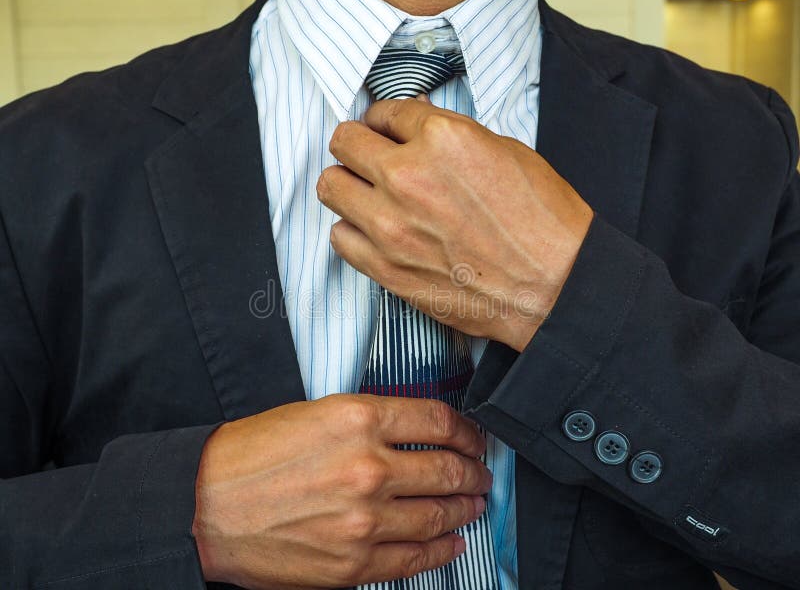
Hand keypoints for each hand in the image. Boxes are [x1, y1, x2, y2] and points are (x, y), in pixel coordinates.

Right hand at [192, 394, 491, 588]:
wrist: (207, 505)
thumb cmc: (252, 455)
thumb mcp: (315, 414)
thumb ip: (370, 422)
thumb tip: (415, 435)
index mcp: (359, 419)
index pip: (438, 421)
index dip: (466, 431)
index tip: (473, 438)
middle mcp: (369, 467)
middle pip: (447, 469)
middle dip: (473, 473)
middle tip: (481, 474)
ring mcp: (364, 519)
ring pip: (437, 515)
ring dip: (464, 510)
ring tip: (473, 505)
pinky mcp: (353, 563)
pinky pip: (414, 558)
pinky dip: (441, 550)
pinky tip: (452, 542)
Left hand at [318, 97, 593, 351]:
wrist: (556, 286)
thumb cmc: (541, 220)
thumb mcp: (503, 152)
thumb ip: (449, 136)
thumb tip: (414, 125)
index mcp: (442, 138)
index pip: (383, 113)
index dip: (384, 121)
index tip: (385, 132)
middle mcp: (407, 177)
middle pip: (344, 143)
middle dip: (356, 145)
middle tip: (368, 157)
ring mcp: (391, 225)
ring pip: (331, 188)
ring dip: (347, 186)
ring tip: (368, 195)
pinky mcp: (386, 268)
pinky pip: (339, 237)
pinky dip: (352, 230)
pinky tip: (374, 232)